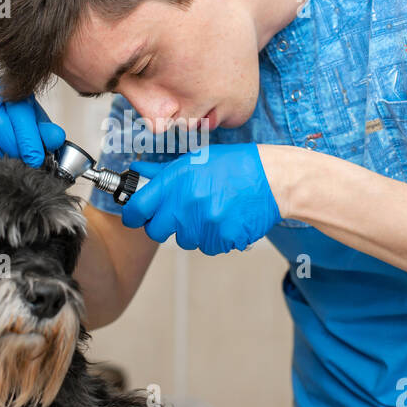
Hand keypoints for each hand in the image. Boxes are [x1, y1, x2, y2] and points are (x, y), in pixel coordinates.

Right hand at [0, 80, 65, 166]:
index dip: (28, 140)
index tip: (36, 159)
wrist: (0, 116)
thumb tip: (56, 137)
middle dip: (13, 149)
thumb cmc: (21, 122)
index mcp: (9, 89)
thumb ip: (47, 131)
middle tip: (23, 163)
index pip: (18, 113)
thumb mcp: (37, 123)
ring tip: (9, 164)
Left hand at [120, 144, 280, 253]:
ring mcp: (204, 224)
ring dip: (192, 230)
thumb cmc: (235, 166)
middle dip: (163, 225)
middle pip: (156, 231)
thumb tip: (138, 172)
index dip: (133, 215)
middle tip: (179, 214)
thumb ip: (164, 172)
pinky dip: (214, 237)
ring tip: (212, 210)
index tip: (135, 216)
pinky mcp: (221, 239)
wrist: (273, 179)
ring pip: (184, 240)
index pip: (137, 208)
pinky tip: (225, 219)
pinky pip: (208, 246)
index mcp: (176, 181)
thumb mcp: (196, 160)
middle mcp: (186, 204)